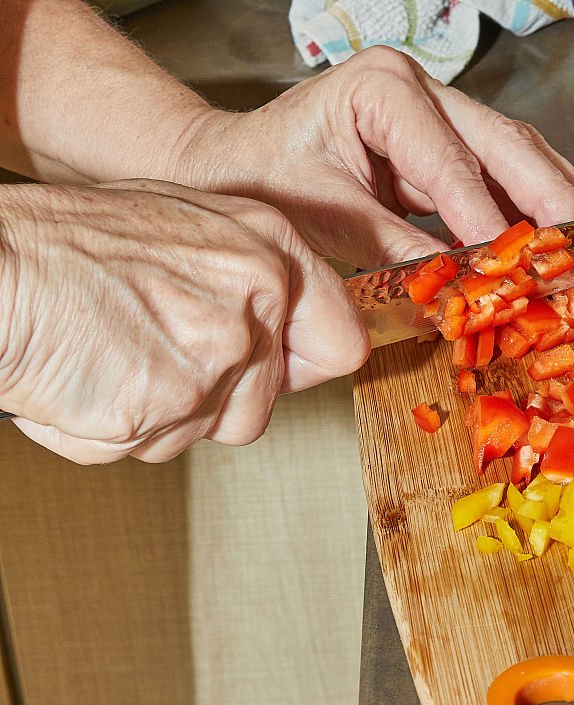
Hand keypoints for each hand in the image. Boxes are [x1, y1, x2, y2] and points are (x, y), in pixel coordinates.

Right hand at [0, 179, 369, 463]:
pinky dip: (120, 428)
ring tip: (117, 359)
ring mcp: (218, 350)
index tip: (283, 368)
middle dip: (223, 394)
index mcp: (267, 244)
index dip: (308, 363)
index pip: (342, 339)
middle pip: (273, 396)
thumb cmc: (65, 247)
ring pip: (220, 425)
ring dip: (170, 413)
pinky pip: (160, 442)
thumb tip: (285, 326)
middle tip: (159, 354)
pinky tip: (90, 379)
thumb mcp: (180, 226)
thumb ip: (245, 276)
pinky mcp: (173, 401)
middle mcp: (255, 292)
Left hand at [166, 46, 573, 269]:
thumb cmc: (266, 178)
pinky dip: (528, 214)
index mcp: (381, 88)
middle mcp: (421, 89)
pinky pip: (503, 176)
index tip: (513, 267)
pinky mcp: (449, 144)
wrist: (237, 165)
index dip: (488, 219)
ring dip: (551, 206)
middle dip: (548, 202)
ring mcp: (440, 112)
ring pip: (519, 154)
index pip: (452, 162)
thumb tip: (451, 288)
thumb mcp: (323, 217)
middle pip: (509, 143)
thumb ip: (391, 248)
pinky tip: (546, 250)